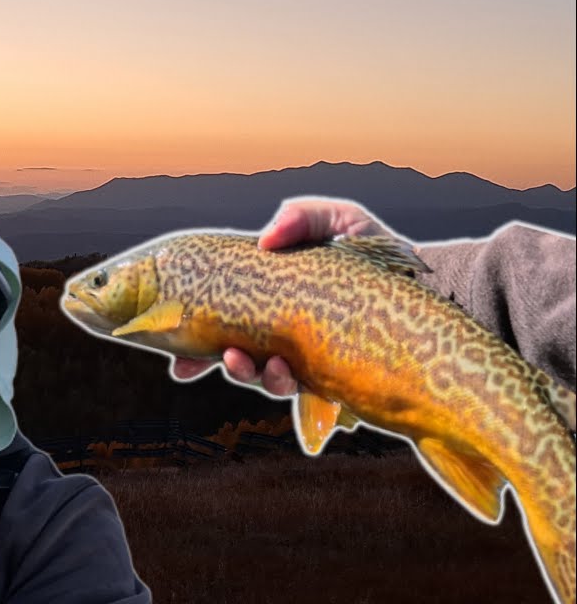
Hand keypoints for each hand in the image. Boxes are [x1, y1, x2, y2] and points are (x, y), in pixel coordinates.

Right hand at [170, 197, 391, 396]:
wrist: (431, 287)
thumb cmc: (379, 252)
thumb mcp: (342, 220)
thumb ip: (304, 216)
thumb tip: (265, 240)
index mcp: (275, 298)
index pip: (226, 317)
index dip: (194, 337)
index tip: (175, 352)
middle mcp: (284, 332)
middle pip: (234, 353)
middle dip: (213, 362)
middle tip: (207, 358)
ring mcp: (307, 358)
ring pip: (261, 377)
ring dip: (245, 373)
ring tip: (243, 360)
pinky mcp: (332, 380)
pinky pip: (297, 391)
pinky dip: (280, 382)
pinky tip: (284, 368)